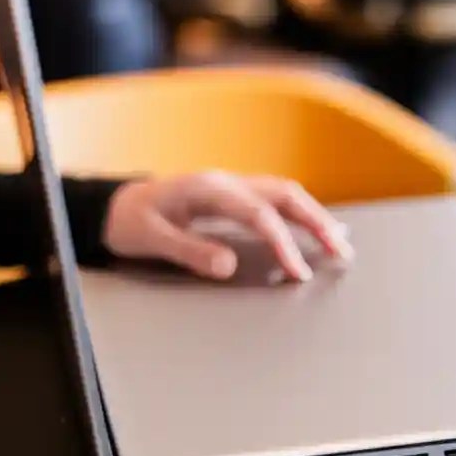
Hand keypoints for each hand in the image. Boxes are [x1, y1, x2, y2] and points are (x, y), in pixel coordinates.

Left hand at [103, 172, 353, 280]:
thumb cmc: (130, 222)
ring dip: (316, 217)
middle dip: (316, 222)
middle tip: (340, 254)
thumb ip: (189, 251)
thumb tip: (229, 265)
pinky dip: (302, 215)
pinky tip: (321, 229)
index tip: (297, 273)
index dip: (283, 243)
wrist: (114, 206)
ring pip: (286, 195)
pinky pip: (276, 202)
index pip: (258, 214)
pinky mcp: (234, 198)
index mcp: (207, 188)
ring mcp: (232, 187)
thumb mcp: (150, 239)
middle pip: (284, 195)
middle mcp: (226, 182)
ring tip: (341, 245)